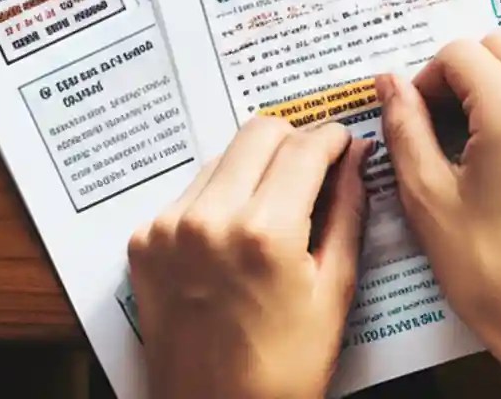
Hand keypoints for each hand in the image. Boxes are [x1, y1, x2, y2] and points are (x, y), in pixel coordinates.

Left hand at [128, 117, 370, 398]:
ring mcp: (168, 228)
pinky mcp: (144, 241)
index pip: (305, 146)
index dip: (333, 137)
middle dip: (294, 140)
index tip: (345, 143)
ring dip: (255, 165)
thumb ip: (348, 211)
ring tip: (276, 205)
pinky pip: (190, 191)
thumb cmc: (285, 368)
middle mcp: (209, 219)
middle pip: (259, 132)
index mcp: (264, 232)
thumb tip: (356, 157)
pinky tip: (238, 231)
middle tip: (314, 168)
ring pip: (223, 156)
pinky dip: (220, 196)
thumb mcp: (334, 290)